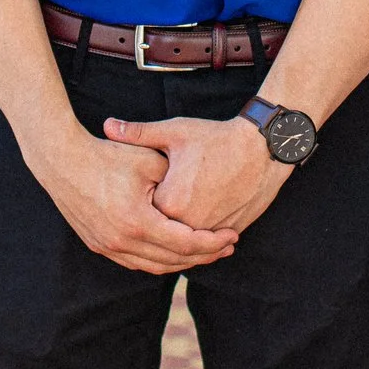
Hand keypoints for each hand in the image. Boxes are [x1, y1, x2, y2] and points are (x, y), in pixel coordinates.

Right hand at [24, 126, 240, 274]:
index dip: (212, 242)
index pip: (185, 244)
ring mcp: (108, 247)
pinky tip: (173, 252)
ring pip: (154, 266)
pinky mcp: (99, 245)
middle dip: (203, 256)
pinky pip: (136, 261)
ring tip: (205, 252)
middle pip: (173, 261)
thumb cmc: (106, 156)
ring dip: (181, 262)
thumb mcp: (148, 160)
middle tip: (226, 247)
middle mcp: (122, 242)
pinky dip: (158, 260)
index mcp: (138, 222)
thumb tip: (200, 198)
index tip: (232, 236)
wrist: (62, 161)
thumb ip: (175, 182)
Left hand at [102, 114, 290, 234]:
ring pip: (184, 241)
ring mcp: (211, 231)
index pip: (142, 212)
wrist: (262, 149)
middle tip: (141, 208)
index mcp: (171, 203)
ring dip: (172, 235)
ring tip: (163, 220)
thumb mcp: (175, 132)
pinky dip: (195, 237)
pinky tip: (187, 226)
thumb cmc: (216, 138)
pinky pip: (204, 242)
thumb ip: (137, 134)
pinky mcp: (228, 232)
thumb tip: (106, 126)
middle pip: (161, 231)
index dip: (136, 201)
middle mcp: (190, 224)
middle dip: (150, 222)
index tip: (131, 189)